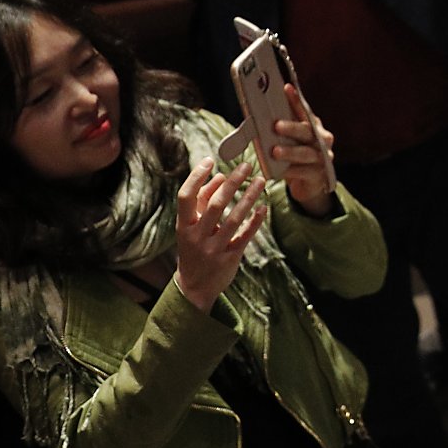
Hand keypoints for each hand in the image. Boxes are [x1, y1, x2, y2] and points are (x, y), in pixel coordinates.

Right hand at [173, 157, 265, 311]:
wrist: (194, 287)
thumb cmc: (193, 247)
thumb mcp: (190, 226)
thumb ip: (202, 200)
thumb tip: (220, 177)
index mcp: (183, 226)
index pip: (185, 197)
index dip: (196, 177)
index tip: (210, 160)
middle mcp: (197, 237)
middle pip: (215, 205)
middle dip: (233, 183)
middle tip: (247, 166)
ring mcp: (213, 249)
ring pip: (234, 219)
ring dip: (249, 197)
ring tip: (261, 180)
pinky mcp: (230, 258)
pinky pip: (245, 236)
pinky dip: (255, 221)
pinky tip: (263, 207)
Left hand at [272, 85, 337, 216]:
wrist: (310, 184)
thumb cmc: (295, 158)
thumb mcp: (289, 142)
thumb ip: (279, 132)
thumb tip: (254, 121)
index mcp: (314, 127)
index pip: (305, 110)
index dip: (296, 100)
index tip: (286, 88)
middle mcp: (322, 140)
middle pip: (307, 131)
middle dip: (292, 127)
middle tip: (276, 126)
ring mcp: (323, 158)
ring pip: (306, 152)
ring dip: (290, 151)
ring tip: (275, 151)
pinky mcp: (319, 175)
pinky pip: (304, 172)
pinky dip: (290, 171)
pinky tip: (279, 171)